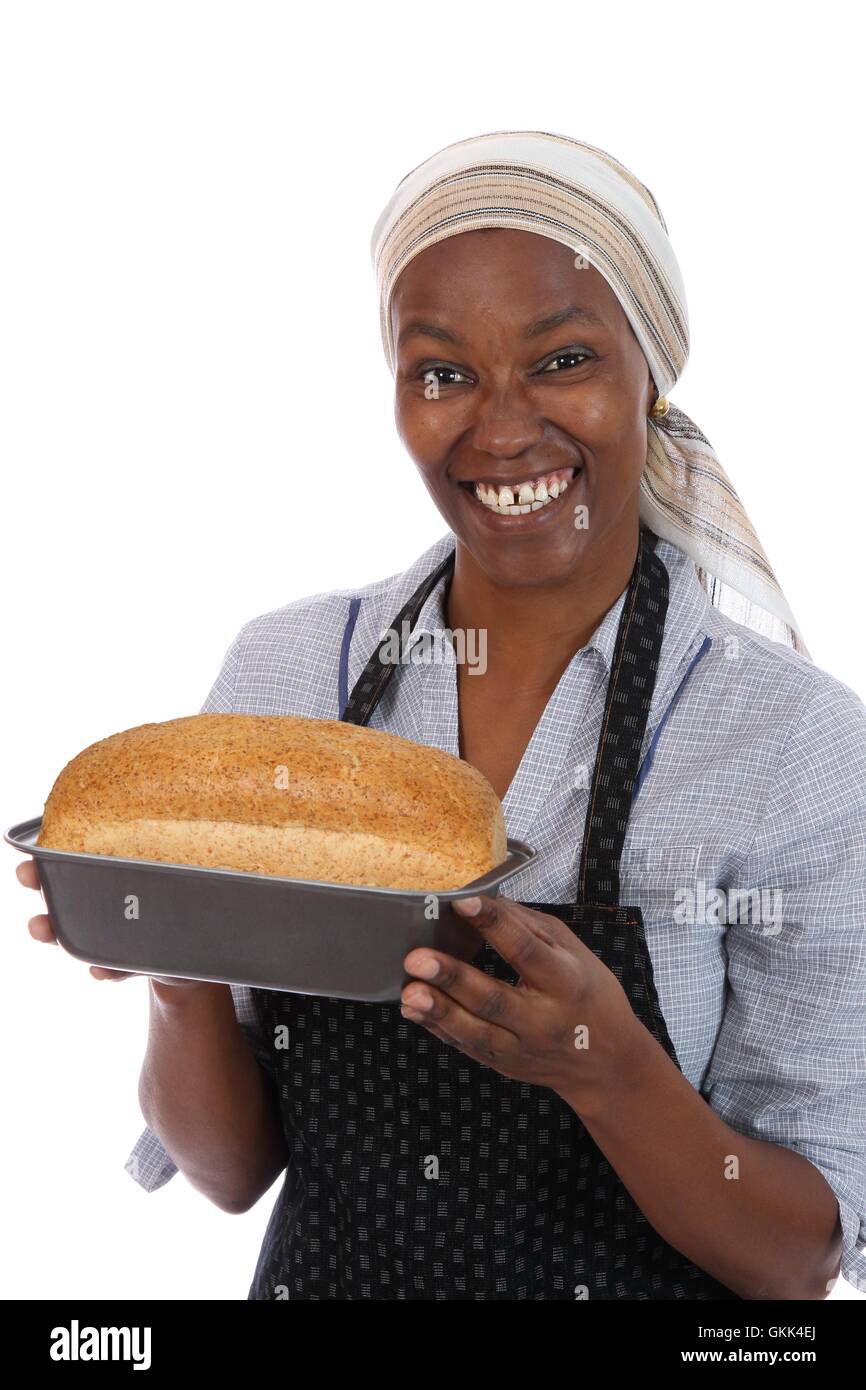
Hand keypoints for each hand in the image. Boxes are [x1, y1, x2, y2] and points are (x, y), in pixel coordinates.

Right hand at [16, 856, 209, 990]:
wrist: (195, 953)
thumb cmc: (184, 900)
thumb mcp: (186, 869)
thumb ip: (187, 848)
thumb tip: (211, 800)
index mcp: (110, 875)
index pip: (72, 858)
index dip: (46, 854)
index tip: (29, 849)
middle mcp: (101, 905)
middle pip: (61, 890)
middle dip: (39, 881)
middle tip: (27, 874)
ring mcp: (110, 936)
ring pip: (73, 931)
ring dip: (55, 930)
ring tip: (43, 927)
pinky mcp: (130, 963)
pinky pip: (114, 966)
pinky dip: (106, 969)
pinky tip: (99, 970)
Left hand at [401, 893, 647, 1113]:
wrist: (607, 1063)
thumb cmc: (591, 996)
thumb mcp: (575, 953)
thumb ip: (531, 927)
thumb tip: (489, 900)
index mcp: (565, 982)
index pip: (526, 951)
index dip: (494, 925)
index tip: (462, 904)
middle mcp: (543, 1019)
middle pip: (494, 998)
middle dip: (453, 978)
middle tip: (417, 957)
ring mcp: (521, 1047)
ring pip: (475, 1031)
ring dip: (438, 1011)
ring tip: (410, 992)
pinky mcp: (503, 1064)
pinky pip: (466, 1046)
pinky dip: (438, 1028)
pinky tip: (414, 1010)